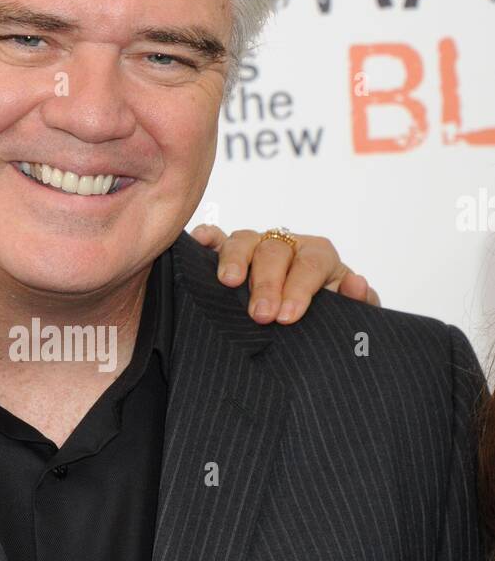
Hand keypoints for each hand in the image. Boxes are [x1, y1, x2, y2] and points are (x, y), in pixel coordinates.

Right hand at [190, 225, 380, 324]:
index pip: (311, 263)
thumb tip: (356, 283)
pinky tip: (199, 243)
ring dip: (235, 259)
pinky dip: (208, 238)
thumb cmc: (327, 316)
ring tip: (228, 283)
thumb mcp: (349, 315)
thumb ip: (359, 302)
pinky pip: (216, 239)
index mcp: (318, 257)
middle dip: (267, 283)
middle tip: (261, 316)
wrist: (308, 322)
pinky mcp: (229, 255)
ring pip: (244, 240)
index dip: (300, 287)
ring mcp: (256, 249)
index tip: (288, 317)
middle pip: (274, 252)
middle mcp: (286, 246)